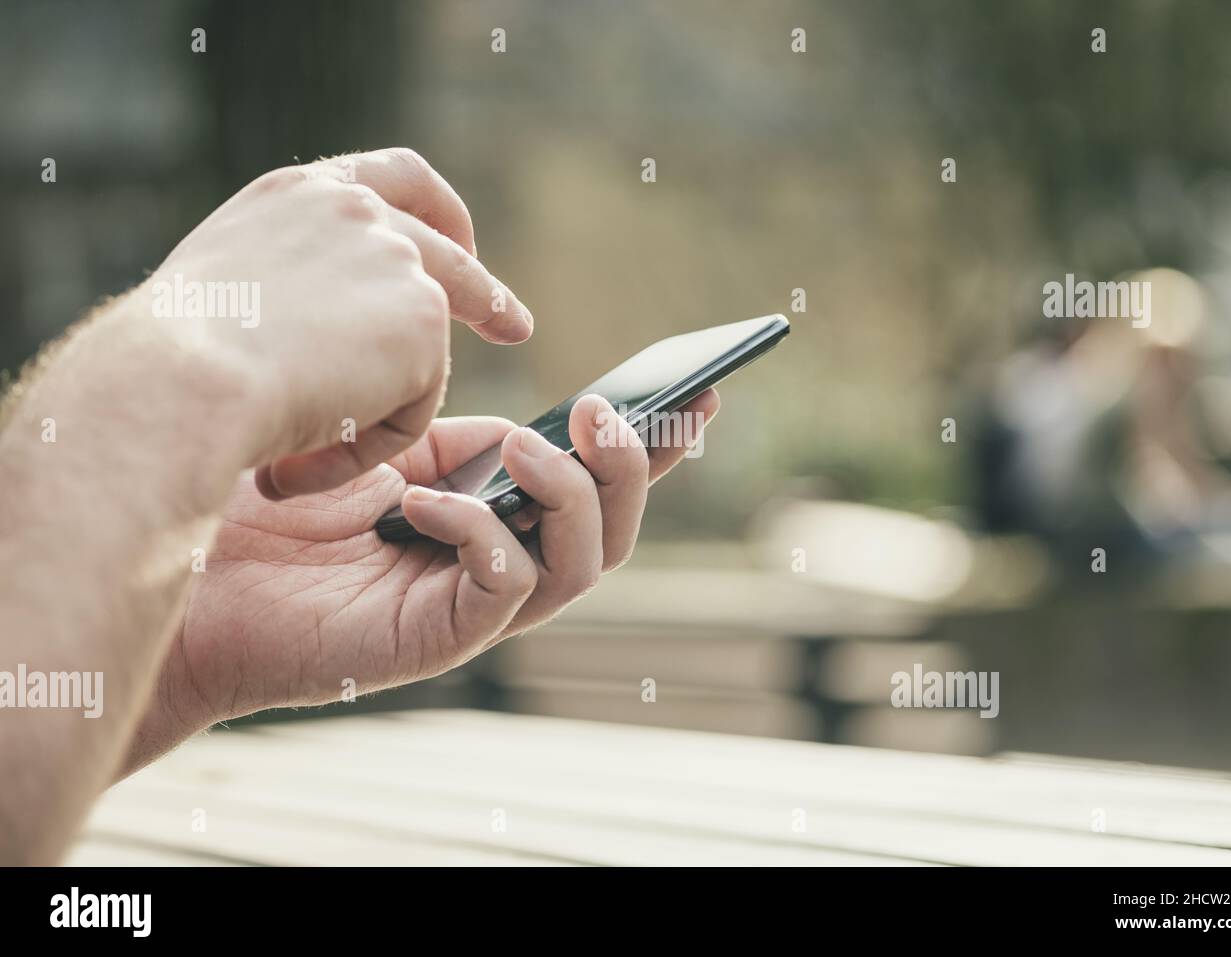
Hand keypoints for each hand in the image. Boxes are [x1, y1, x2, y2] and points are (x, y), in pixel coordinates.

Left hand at [134, 391, 718, 757]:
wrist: (199, 560)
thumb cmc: (290, 501)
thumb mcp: (399, 446)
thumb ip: (470, 437)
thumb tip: (542, 425)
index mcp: (504, 515)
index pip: (603, 485)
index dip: (660, 446)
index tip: (699, 393)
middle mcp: (505, 563)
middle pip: (616, 532)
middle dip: (633, 469)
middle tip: (604, 413)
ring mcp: (475, 606)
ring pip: (584, 566)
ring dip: (573, 496)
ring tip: (531, 447)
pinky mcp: (439, 637)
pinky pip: (504, 587)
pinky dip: (482, 532)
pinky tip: (422, 501)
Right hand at [145, 146, 531, 497]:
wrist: (180, 378)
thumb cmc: (172, 358)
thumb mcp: (228, 293)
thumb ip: (289, 290)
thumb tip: (327, 337)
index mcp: (300, 194)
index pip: (395, 178)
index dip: (440, 214)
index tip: (464, 247)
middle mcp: (358, 210)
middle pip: (446, 248)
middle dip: (485, 294)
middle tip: (511, 325)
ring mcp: (399, 260)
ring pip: (421, 351)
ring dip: (379, 409)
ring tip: (296, 451)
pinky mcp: (425, 320)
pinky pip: (416, 405)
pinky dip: (371, 442)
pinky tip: (308, 451)